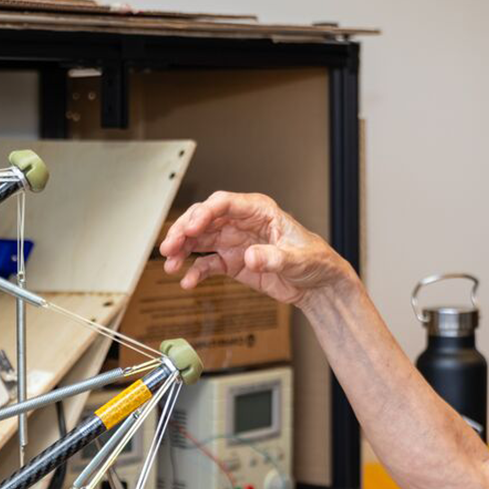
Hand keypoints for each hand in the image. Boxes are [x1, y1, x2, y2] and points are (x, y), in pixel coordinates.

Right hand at [159, 191, 354, 305]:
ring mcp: (235, 242)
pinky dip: (196, 272)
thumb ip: (274, 258)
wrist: (319, 285)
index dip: (204, 213)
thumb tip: (251, 257)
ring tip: (170, 264)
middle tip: (170, 247)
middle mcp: (242, 222)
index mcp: (259, 211)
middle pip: (205, 219)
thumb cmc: (315, 262)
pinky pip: (208, 264)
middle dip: (184, 231)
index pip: (224, 204)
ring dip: (183, 250)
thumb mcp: (298, 259)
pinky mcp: (233, 262)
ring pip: (201, 239)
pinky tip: (188, 282)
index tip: (191, 228)